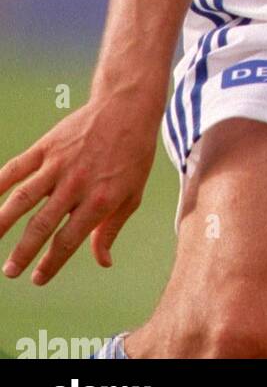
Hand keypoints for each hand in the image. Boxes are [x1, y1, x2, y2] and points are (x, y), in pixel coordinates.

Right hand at [0, 95, 156, 285]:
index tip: (37, 279)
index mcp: (100, 200)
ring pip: (24, 197)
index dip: (51, 263)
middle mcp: (77, 184)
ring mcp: (59, 163)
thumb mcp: (133, 194)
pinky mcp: (47, 146)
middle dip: (23, 252)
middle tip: (10, 272)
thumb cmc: (134, 154)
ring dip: (3, 221)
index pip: (69, 240)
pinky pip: (17, 167)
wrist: (128, 107)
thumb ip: (111, 229)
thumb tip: (103, 262)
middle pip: (42, 224)